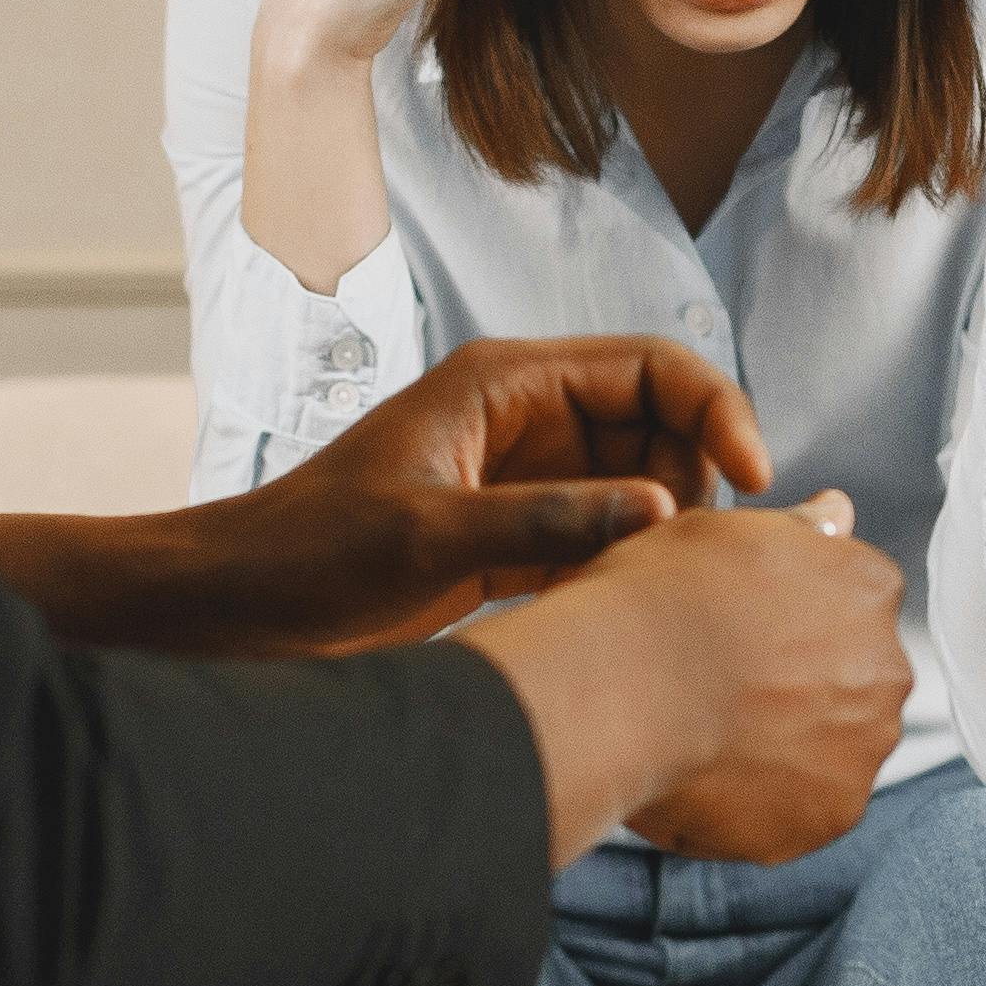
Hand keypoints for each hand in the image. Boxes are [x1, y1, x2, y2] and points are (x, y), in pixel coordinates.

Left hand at [0, 336, 766, 660]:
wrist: (230, 610)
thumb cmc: (305, 556)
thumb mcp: (429, 537)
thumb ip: (547, 523)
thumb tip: (667, 516)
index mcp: (506, 383)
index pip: (653, 367)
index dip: (718, 409)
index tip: (756, 476)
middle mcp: (524, 420)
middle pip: (661, 425)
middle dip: (703, 476)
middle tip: (716, 552)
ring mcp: (522, 481)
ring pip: (641, 489)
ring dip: (671, 533)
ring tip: (677, 591)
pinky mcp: (511, 542)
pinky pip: (603, 542)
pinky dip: (631, 572)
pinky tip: (635, 618)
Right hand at [461, 488, 912, 863]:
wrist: (617, 688)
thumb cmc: (656, 602)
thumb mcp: (721, 534)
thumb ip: (796, 532)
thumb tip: (837, 512)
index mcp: (868, 587)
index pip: (855, 604)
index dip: (795, 620)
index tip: (748, 634)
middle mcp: (887, 667)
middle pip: (855, 679)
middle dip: (802, 686)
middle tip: (723, 689)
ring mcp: (864, 747)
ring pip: (836, 748)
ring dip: (791, 746)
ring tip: (713, 737)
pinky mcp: (832, 814)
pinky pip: (807, 810)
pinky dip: (769, 803)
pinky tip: (714, 779)